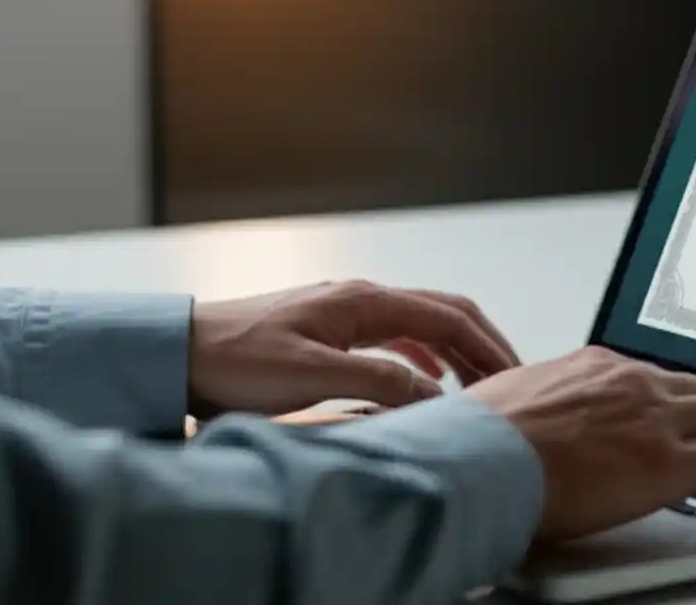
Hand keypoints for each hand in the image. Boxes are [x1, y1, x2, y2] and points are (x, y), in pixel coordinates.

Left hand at [189, 280, 519, 417]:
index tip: (516, 376)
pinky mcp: (331, 331)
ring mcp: (347, 312)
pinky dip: (425, 356)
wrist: (179, 354)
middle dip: (483, 343)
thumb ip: (382, 383)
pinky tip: (429, 379)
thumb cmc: (237, 361)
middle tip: (514, 377)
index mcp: (365, 301)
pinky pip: (396, 337)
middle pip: (444, 313)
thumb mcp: (314, 375)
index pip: (449, 317)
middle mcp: (362, 298)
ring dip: (457, 352)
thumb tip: (440, 396)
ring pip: (422, 325)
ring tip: (481, 384)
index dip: (488, 347)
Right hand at [467, 346, 695, 542]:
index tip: (691, 417)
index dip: (685, 401)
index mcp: (599, 366)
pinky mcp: (669, 462)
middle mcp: (635, 382)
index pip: (661, 378)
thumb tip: (540, 424)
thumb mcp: (518, 400)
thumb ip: (546, 406)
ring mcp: (657, 419)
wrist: (479, 459)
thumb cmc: (481, 438)